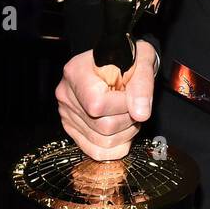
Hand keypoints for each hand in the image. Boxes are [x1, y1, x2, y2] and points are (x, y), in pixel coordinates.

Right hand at [55, 40, 157, 160]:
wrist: (121, 60)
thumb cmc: (131, 58)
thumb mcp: (142, 59)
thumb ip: (143, 84)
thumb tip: (140, 114)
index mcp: (77, 72)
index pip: (98, 104)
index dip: (123, 105)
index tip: (133, 95)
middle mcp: (66, 94)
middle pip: (102, 126)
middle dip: (129, 119)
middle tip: (134, 105)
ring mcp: (67, 113)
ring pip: (102, 142)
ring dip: (126, 133)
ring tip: (128, 113)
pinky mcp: (72, 128)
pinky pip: (96, 151)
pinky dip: (116, 146)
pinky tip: (122, 129)